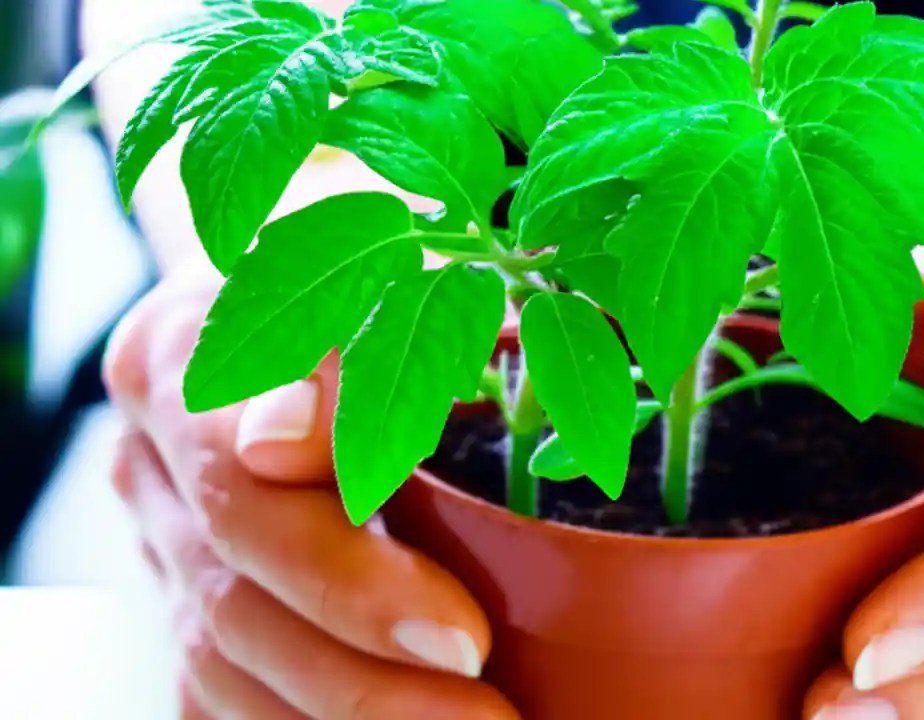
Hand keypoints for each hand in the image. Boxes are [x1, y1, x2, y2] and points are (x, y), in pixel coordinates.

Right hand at [105, 266, 517, 718]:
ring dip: (352, 712)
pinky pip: (222, 696)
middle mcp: (153, 456)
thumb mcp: (390, 260)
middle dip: (369, 657)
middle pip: (236, 585)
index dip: (350, 571)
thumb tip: (331, 422)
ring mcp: (160, 538)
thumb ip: (380, 329)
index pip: (246, 480)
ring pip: (227, 657)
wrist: (317, 283)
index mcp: (180, 354)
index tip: (460, 631)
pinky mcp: (184, 600)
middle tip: (486, 693)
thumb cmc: (376, 264)